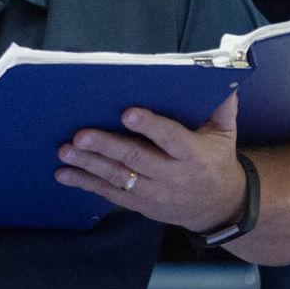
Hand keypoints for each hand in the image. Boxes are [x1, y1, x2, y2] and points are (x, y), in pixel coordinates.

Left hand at [55, 93, 248, 232]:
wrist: (216, 206)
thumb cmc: (216, 161)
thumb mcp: (225, 135)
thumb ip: (223, 108)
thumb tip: (225, 82)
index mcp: (192, 155)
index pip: (170, 138)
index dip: (149, 126)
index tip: (127, 113)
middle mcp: (171, 176)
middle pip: (136, 159)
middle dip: (106, 146)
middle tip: (80, 136)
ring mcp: (154, 193)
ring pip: (118, 178)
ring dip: (88, 166)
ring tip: (65, 153)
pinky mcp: (140, 204)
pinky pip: (110, 194)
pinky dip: (86, 184)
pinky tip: (64, 175)